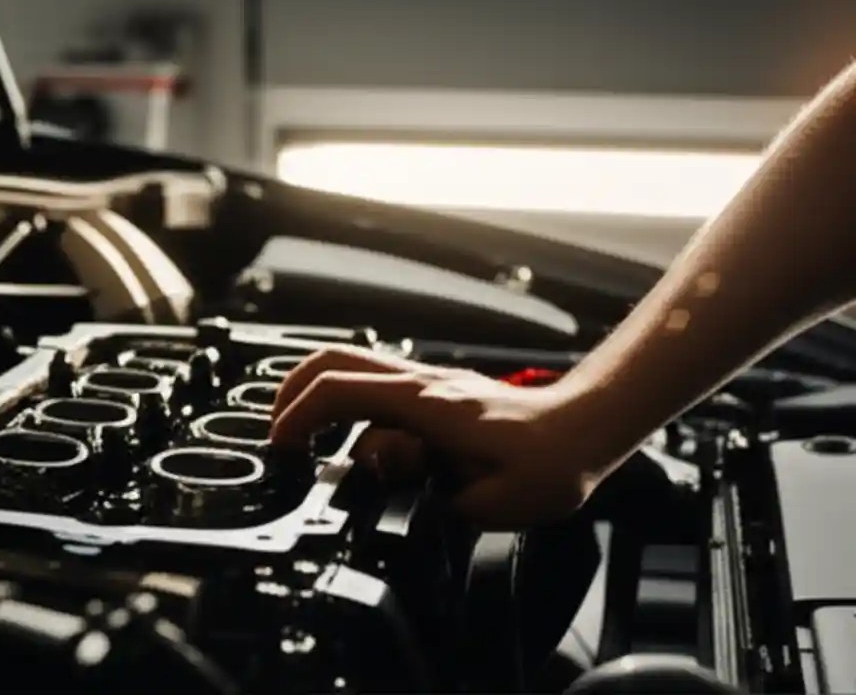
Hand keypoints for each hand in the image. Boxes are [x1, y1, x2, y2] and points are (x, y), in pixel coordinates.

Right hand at [269, 348, 609, 529]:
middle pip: (330, 360)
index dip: (297, 416)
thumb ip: (428, 496)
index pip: (338, 390)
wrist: (581, 431)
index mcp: (426, 405)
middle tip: (281, 437)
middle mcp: (419, 383)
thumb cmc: (546, 464)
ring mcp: (424, 381)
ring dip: (316, 397)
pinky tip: (350, 442)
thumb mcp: (489, 502)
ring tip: (307, 443)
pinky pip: (372, 384)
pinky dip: (345, 405)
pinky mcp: (430, 391)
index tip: (284, 450)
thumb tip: (383, 484)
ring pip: (348, 366)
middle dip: (291, 393)